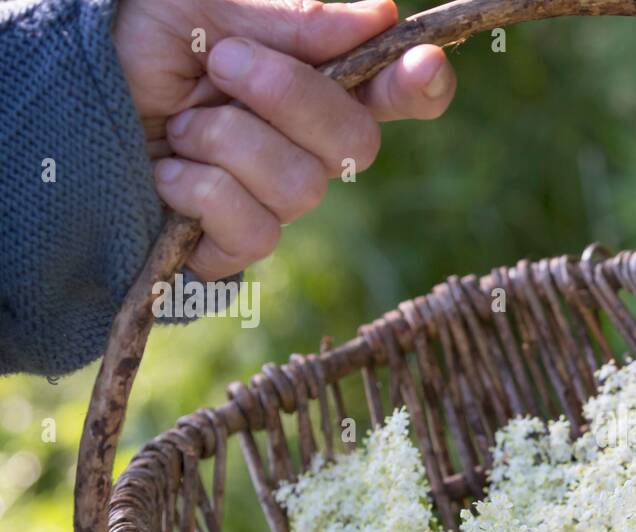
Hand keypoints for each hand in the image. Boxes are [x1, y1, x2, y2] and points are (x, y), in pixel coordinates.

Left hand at [113, 0, 456, 278]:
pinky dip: (199, 192)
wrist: (60, 106)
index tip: (419, 66)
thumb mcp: (200, 6)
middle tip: (220, 62)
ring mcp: (276, 201)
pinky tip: (166, 173)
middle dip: (287, 95)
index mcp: (313, 80)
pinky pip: (254, 232)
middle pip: (359, 142)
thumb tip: (379, 17)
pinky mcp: (235, 249)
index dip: (422, 84)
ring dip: (227, 142)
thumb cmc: (130, 47)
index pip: (396, 92)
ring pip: (304, 187)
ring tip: (178, 124)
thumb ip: (289, 17)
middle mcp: (308, 145)